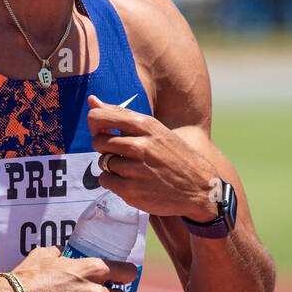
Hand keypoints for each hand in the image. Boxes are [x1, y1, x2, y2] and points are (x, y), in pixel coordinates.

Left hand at [86, 95, 222, 221]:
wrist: (199, 188)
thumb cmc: (175, 156)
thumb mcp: (155, 129)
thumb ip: (121, 115)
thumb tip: (91, 100)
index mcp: (145, 125)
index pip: (98, 116)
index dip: (95, 124)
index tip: (104, 131)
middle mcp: (139, 146)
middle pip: (98, 141)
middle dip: (105, 147)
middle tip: (124, 153)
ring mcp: (134, 170)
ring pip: (102, 162)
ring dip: (112, 167)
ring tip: (133, 169)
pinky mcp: (130, 191)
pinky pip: (105, 181)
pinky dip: (114, 182)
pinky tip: (132, 181)